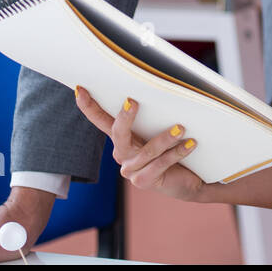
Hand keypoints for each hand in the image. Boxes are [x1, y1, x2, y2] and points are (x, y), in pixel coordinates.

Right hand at [75, 88, 210, 203]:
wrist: (187, 181)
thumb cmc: (174, 150)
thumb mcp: (161, 132)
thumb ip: (154, 116)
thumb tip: (161, 89)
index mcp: (122, 139)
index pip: (102, 120)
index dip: (89, 106)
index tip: (80, 89)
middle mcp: (122, 154)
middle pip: (118, 133)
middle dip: (125, 117)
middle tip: (133, 101)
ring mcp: (130, 170)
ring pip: (147, 150)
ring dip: (165, 138)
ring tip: (181, 128)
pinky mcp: (144, 181)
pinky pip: (161, 163)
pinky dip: (177, 152)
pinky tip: (191, 144)